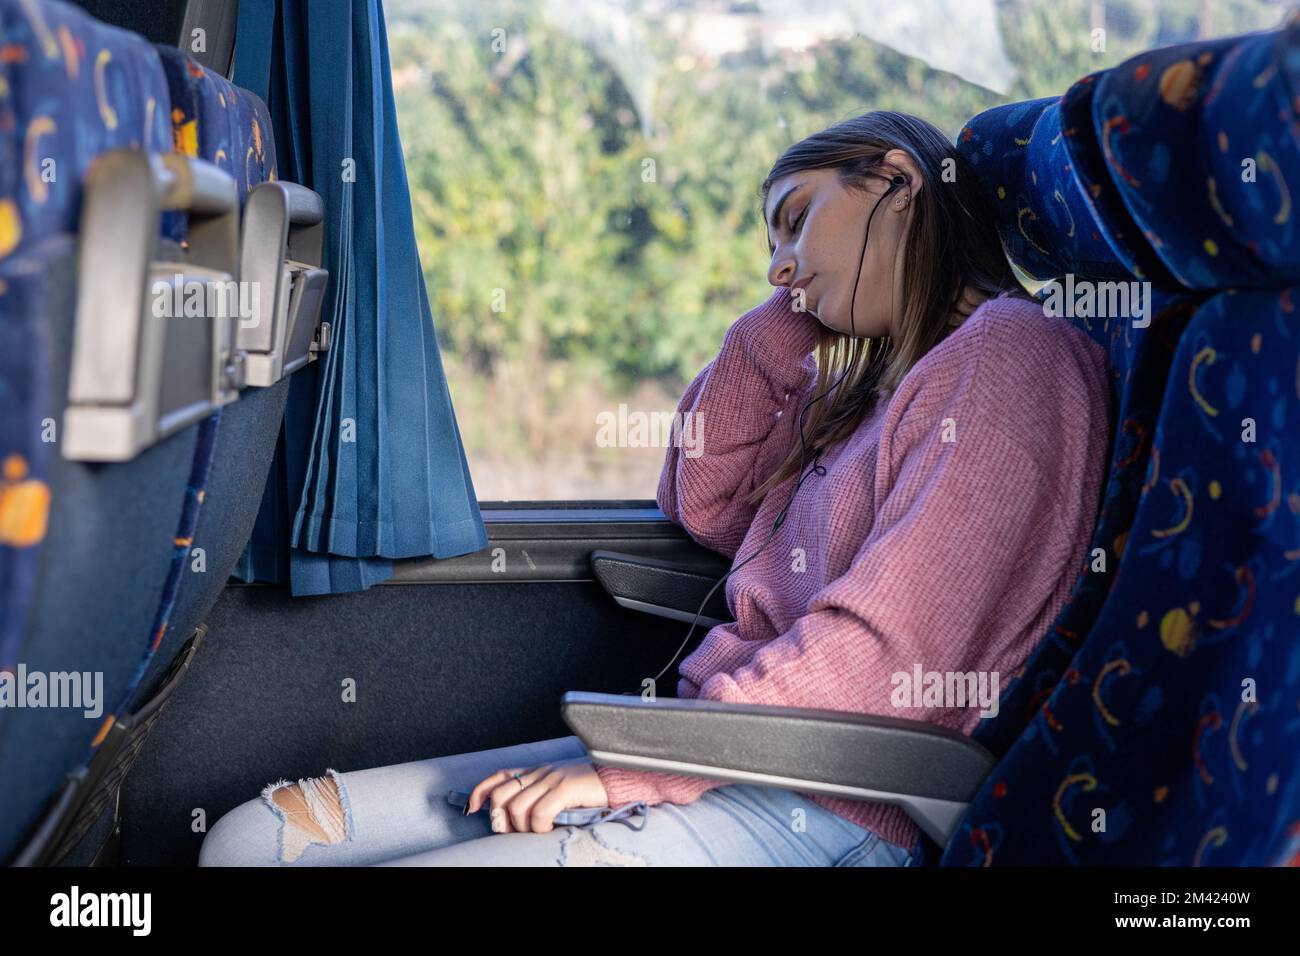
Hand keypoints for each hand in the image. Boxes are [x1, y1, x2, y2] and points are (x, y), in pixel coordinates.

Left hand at [466, 757, 609, 833]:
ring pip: (517, 807)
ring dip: (522, 827)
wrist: (620, 777)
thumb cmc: (592, 788)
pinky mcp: (566, 788)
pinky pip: (540, 812)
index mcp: (537, 772)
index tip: (472, 808)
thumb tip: (517, 818)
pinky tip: (549, 828)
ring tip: (537, 831)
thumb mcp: (560, 789)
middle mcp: (541, 773)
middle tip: (514, 832)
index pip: (499, 776)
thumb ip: (541, 796)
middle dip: (500, 819)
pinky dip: (539, 826)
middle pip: (502, 795)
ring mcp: (552, 779)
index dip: (480, 791)